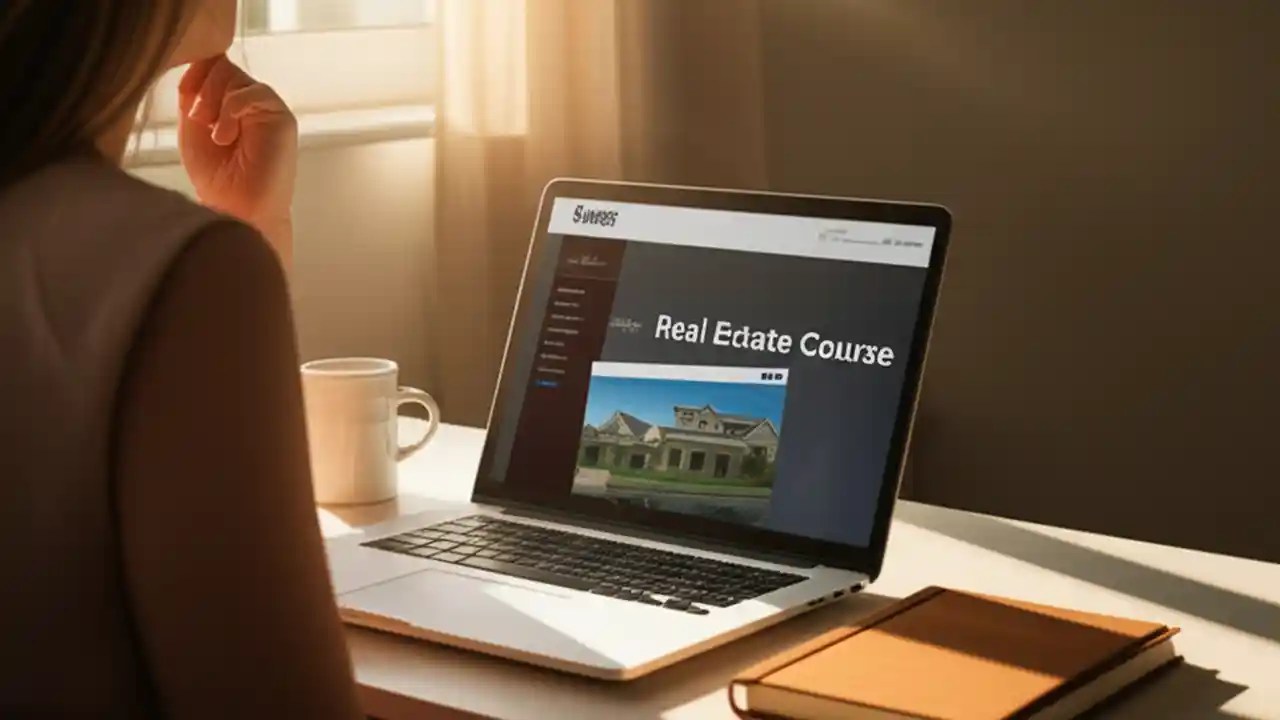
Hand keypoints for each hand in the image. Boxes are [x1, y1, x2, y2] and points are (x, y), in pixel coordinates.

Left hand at [179, 55, 297, 264]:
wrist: (238, 210)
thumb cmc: (216, 178)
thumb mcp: (191, 128)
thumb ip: (194, 94)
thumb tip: (201, 61)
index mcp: (228, 104)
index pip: (211, 66)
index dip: (194, 75)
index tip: (186, 106)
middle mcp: (249, 103)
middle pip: (221, 65)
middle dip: (202, 88)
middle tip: (198, 120)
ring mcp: (266, 109)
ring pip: (234, 74)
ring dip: (213, 99)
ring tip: (211, 132)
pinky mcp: (281, 117)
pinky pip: (253, 91)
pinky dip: (230, 109)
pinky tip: (224, 136)